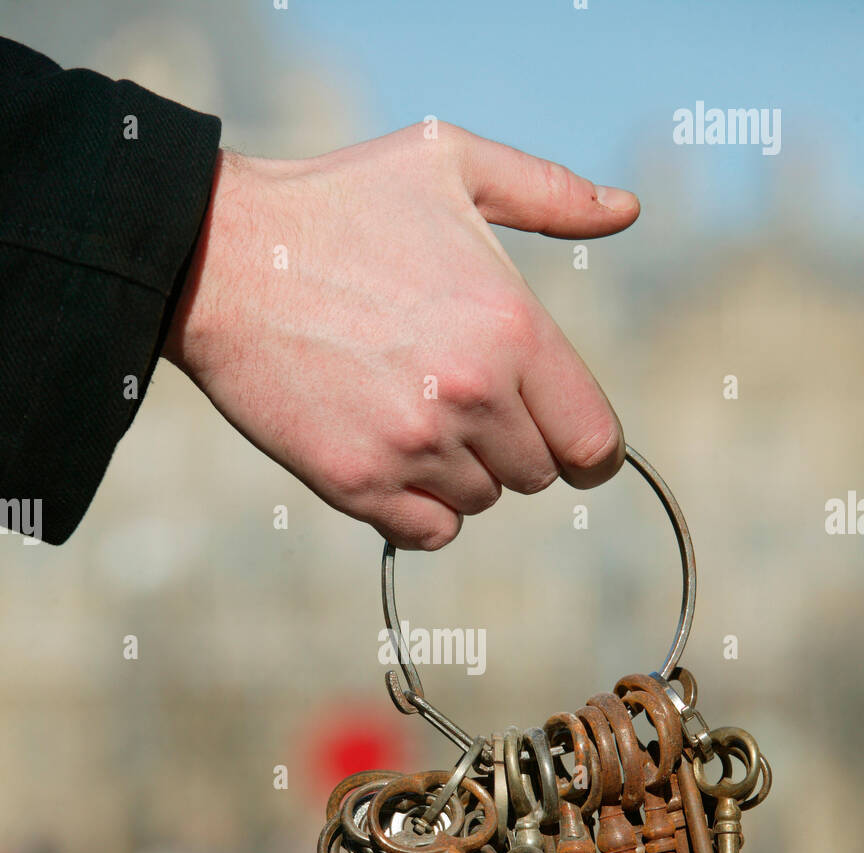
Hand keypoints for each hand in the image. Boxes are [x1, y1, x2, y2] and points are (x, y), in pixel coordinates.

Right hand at [163, 123, 638, 548]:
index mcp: (511, 329)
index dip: (589, 448)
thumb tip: (625, 210)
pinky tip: (394, 457)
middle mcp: (471, 398)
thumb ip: (549, 192)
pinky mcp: (357, 484)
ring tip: (414, 409)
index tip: (571, 442)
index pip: (594, 441)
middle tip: (464, 398)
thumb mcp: (451, 163)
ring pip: (481, 501)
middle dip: (516, 445)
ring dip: (463, 471)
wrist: (218, 257)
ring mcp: (412, 448)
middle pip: (537, 475)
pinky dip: (421, 508)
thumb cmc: (338, 204)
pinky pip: (429, 532)